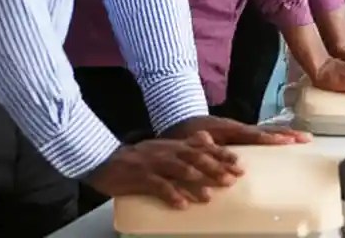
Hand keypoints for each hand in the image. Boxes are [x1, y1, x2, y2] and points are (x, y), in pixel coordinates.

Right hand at [84, 132, 241, 207]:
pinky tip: (182, 205)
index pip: (203, 148)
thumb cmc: (139, 157)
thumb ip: (185, 144)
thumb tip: (208, 140)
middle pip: (196, 159)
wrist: (106, 159)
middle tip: (231, 180)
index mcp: (175, 146)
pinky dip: (171, 195)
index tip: (239, 163)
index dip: (221, 155)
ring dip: (196, 184)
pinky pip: (158, 187)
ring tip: (209, 196)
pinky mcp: (141, 177)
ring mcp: (155, 165)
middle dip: (215, 169)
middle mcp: (168, 153)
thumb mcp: (164, 146)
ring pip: (180, 172)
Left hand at [163, 115, 310, 145]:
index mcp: (229, 129)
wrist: (182, 123)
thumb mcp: (189, 139)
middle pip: (268, 129)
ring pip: (268, 131)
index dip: (270, 138)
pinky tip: (289, 142)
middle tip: (307, 138)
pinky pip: (263, 135)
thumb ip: (198, 141)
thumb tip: (204, 142)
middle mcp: (239, 128)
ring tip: (305, 138)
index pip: (254, 134)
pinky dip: (277, 137)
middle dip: (288, 134)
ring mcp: (242, 130)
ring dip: (286, 135)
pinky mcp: (242, 135)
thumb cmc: (185, 134)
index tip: (287, 140)